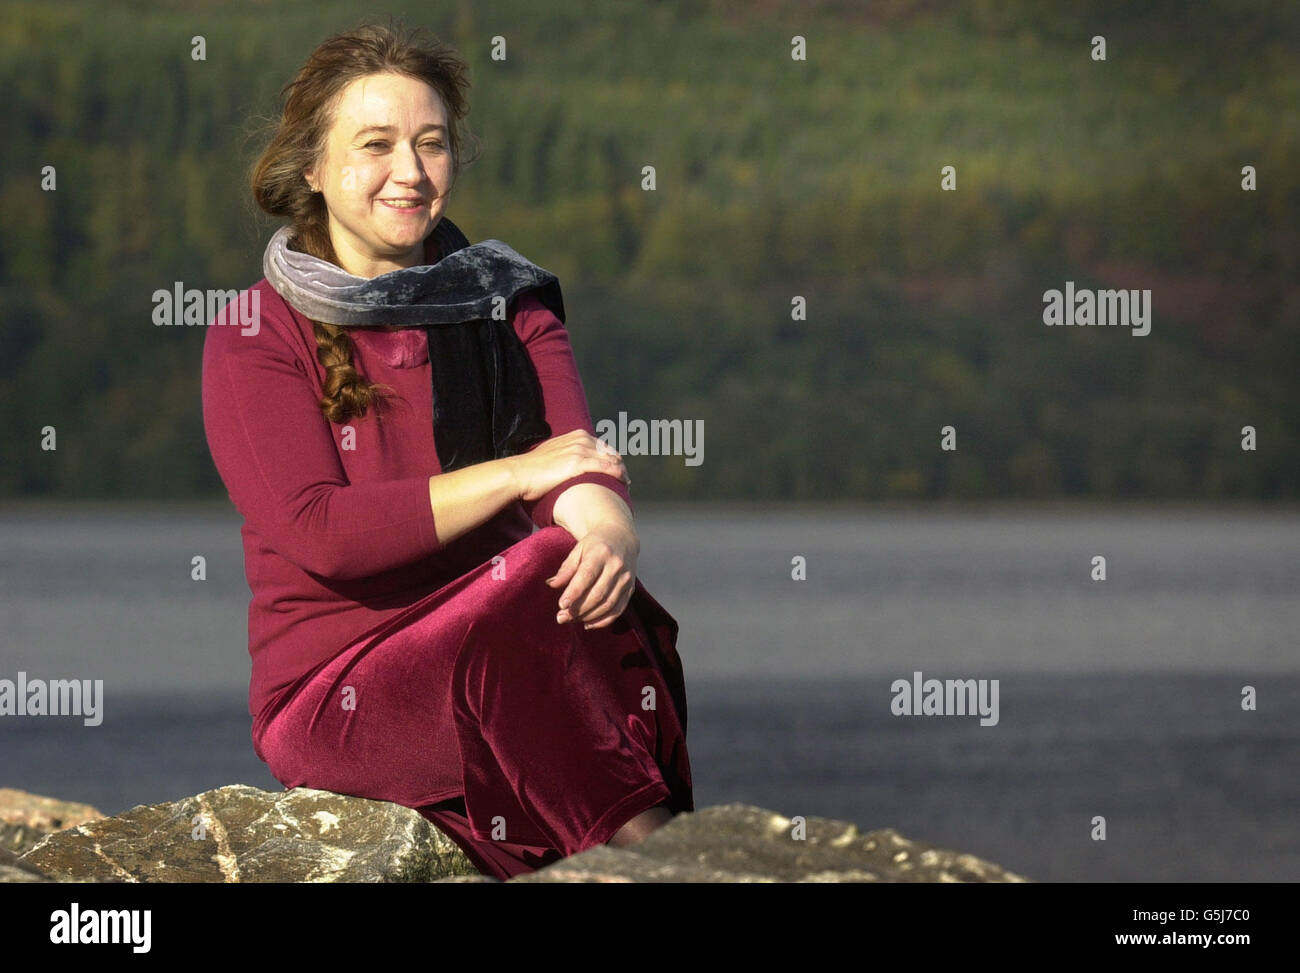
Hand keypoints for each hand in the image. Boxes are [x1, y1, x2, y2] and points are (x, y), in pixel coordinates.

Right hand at [507, 430, 629, 501]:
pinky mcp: (578, 463)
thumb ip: (566, 453)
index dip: (613, 458)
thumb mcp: (553, 453)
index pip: (603, 446)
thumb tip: (571, 464)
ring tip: (626, 483)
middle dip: (620, 465)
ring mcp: (580, 450)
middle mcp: (581, 439)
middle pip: (610, 452)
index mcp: (577, 435)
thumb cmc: (533, 469)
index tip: (618, 470)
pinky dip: (617, 475)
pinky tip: (623, 482)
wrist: (520, 474)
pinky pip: (606, 468)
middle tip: (626, 479)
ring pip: (611, 460)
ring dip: (622, 472)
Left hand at [546, 521, 638, 629]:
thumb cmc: (595, 545)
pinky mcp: (631, 589)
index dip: (574, 592)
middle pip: (598, 594)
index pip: (587, 575)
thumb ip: (566, 568)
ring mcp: (626, 579)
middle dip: (579, 609)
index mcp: (601, 553)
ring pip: (608, 604)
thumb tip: (552, 584)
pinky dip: (603, 621)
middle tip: (561, 617)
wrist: (622, 538)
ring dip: (588, 616)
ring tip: (572, 620)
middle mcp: (616, 566)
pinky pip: (618, 610)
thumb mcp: (578, 550)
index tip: (561, 605)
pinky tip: (588, 624)